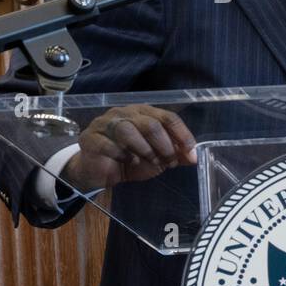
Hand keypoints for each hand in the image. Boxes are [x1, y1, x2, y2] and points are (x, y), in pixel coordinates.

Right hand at [60, 104, 197, 191]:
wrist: (101, 172)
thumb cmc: (131, 158)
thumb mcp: (158, 158)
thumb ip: (176, 154)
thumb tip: (195, 157)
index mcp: (144, 113)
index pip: (168, 117)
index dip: (182, 134)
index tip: (190, 151)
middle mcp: (125, 113)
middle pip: (150, 124)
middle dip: (164, 146)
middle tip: (169, 162)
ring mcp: (105, 123)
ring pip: (128, 130)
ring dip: (145, 149)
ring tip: (151, 162)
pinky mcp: (90, 138)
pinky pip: (107, 144)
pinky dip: (123, 155)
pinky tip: (130, 161)